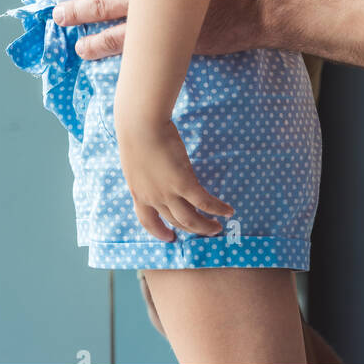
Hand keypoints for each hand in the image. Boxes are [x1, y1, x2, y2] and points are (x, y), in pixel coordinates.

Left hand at [114, 109, 233, 241]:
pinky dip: (217, 209)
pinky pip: (204, 202)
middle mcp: (153, 198)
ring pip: (189, 220)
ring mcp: (168, 193)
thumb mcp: (136, 159)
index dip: (159, 232)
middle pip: (175, 221)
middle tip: (205, 231)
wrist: (140, 125)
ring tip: (217, 228)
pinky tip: (228, 210)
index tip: (169, 238)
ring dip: (205, 226)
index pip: (147, 221)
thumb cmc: (136, 132)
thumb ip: (145, 171)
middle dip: (191, 229)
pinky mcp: (184, 183)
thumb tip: (154, 169)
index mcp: (139, 192)